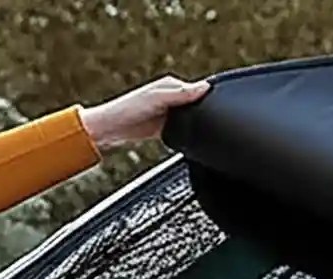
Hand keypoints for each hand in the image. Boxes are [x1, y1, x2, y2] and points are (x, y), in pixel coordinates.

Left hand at [79, 75, 210, 150]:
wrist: (108, 130)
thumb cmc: (126, 110)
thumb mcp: (157, 99)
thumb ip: (180, 93)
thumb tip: (206, 86)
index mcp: (170, 85)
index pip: (199, 88)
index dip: (211, 96)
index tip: (224, 105)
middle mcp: (171, 97)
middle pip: (198, 103)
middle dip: (207, 110)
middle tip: (220, 120)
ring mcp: (169, 113)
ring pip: (192, 117)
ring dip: (199, 122)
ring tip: (210, 130)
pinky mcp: (166, 128)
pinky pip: (185, 129)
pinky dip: (191, 132)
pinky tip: (195, 138)